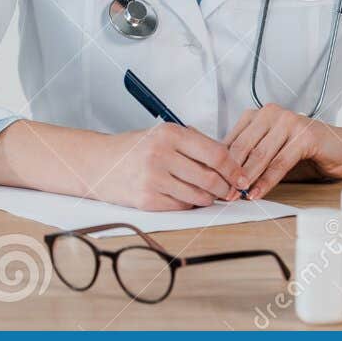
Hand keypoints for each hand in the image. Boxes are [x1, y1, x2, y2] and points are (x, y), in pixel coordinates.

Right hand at [92, 123, 250, 210]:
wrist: (99, 163)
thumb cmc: (135, 149)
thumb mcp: (163, 135)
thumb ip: (194, 144)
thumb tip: (230, 163)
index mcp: (168, 134)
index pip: (215, 153)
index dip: (234, 169)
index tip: (242, 177)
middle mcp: (160, 155)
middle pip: (211, 178)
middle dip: (227, 188)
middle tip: (231, 191)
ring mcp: (153, 179)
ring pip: (200, 196)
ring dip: (210, 198)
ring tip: (209, 194)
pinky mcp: (147, 200)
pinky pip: (183, 207)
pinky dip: (191, 204)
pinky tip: (186, 197)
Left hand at [224, 104, 341, 197]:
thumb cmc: (305, 152)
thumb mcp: (271, 152)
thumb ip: (250, 157)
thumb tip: (222, 176)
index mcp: (257, 115)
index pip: (232, 139)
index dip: (221, 163)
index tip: (213, 182)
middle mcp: (270, 113)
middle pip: (243, 146)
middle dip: (231, 172)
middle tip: (223, 192)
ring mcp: (288, 122)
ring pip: (260, 154)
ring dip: (247, 178)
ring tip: (238, 195)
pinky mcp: (304, 135)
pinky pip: (280, 162)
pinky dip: (267, 180)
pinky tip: (258, 193)